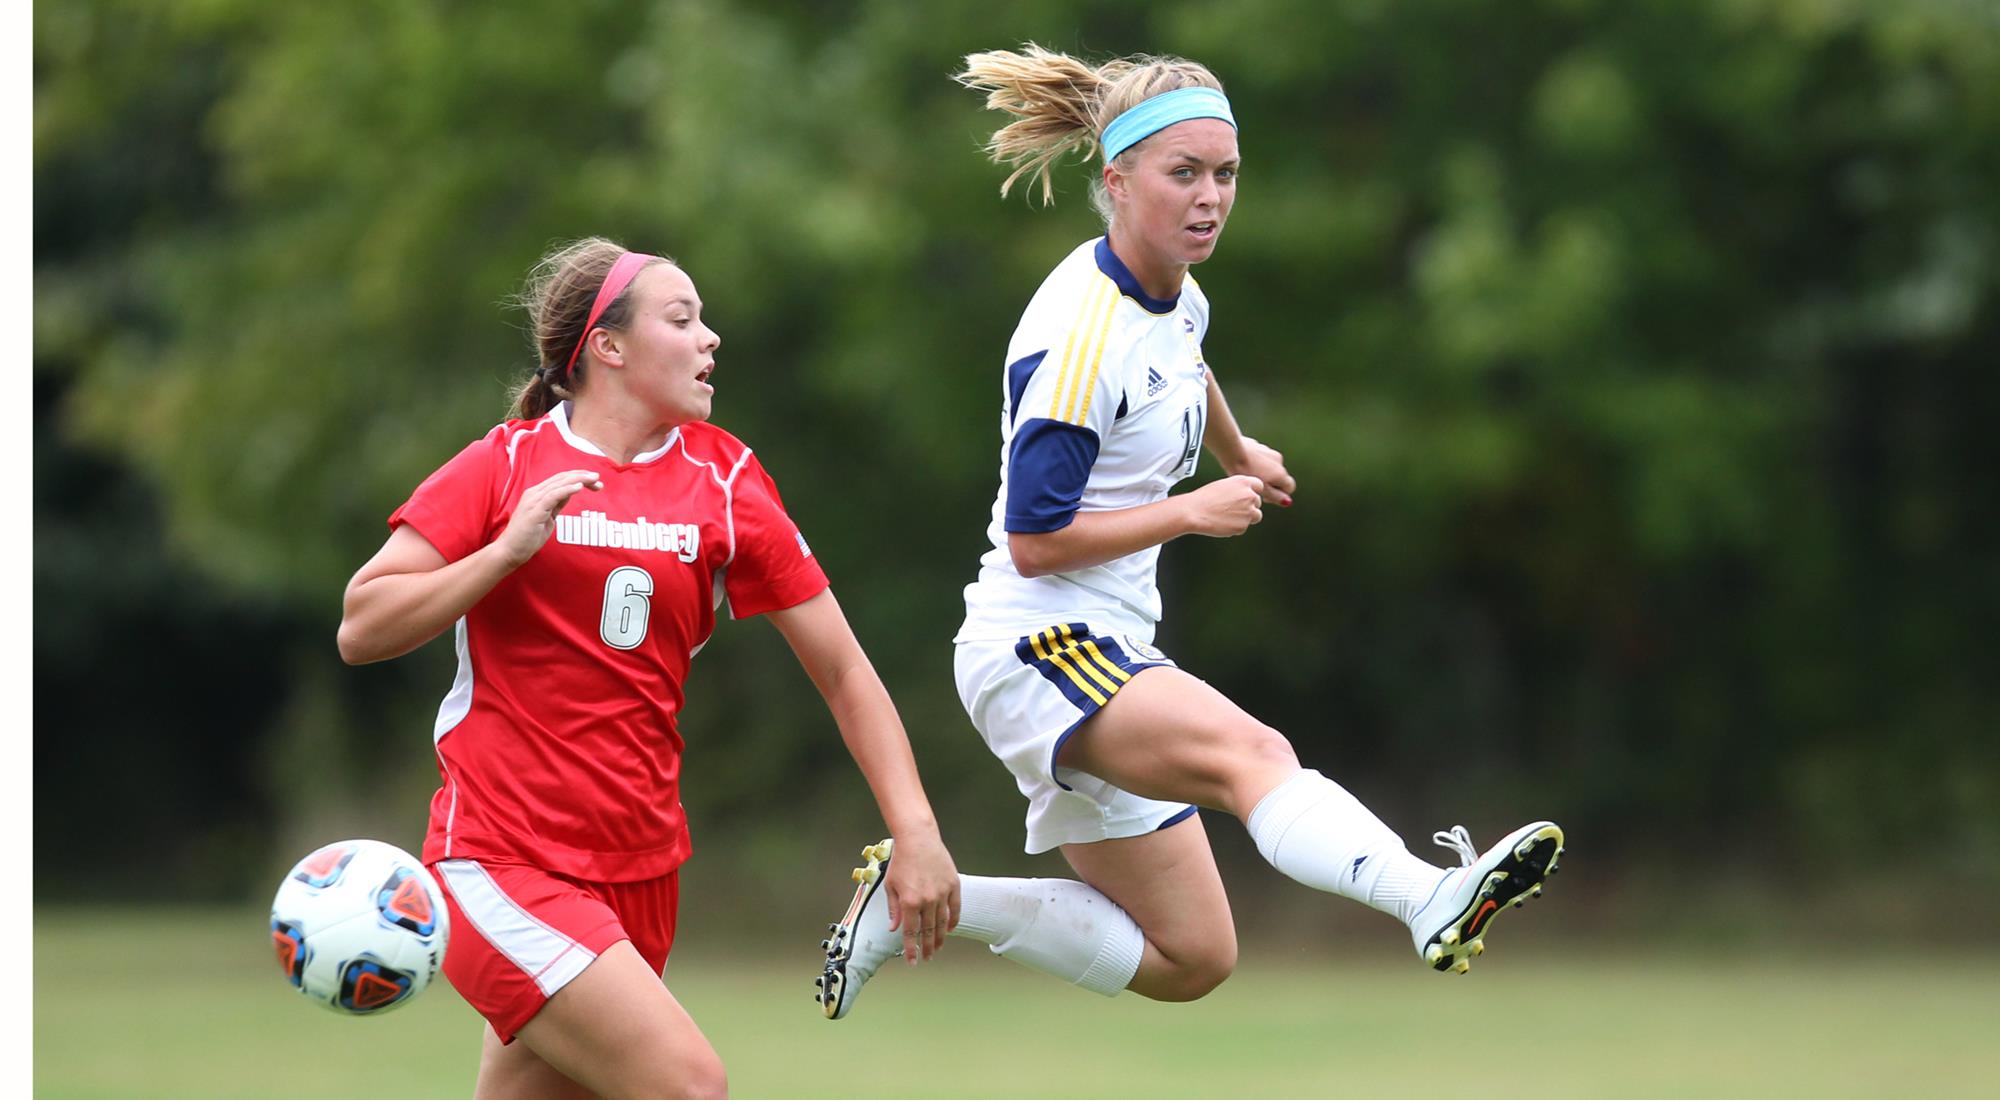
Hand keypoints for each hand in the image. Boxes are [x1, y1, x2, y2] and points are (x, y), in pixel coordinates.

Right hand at [495, 469, 601, 567]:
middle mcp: (534, 493)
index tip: (595, 482)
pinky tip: (579, 487)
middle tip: (599, 478)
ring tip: (594, 479)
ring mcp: (533, 501)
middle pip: (561, 478)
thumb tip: (569, 493)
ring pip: (558, 484)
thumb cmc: (527, 537)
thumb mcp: (548, 517)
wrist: (510, 551)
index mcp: (537, 494)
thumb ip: (557, 504)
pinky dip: (566, 490)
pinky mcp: (534, 511)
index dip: (578, 477)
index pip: (560, 480)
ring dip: (578, 480)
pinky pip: (552, 496)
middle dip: (582, 477)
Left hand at [884, 828, 959, 964]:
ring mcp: (942, 893)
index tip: (912, 962)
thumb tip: (894, 928)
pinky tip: (950, 929)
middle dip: (927, 948)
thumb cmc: (901, 861)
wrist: (918, 838)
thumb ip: (894, 909)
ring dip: (941, 938)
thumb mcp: (890, 885)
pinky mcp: (953, 885)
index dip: (911, 949)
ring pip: (943, 923)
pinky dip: (953, 921)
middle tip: (927, 958)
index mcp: (909, 901)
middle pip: (929, 931)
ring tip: (937, 948)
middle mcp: (927, 900)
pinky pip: (955, 908)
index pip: (911, 932)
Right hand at [1180, 474, 1266, 536]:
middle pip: (1258, 502)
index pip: (1259, 486)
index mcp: (1243, 482)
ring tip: (1229, 516)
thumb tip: (1246, 496)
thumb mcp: (1224, 485)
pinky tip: (1223, 522)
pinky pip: (1244, 527)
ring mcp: (1248, 512)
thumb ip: (1238, 489)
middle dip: (1249, 506)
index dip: (1253, 491)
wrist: (1194, 512)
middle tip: (1234, 508)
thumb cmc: (1204, 498)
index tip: (1248, 496)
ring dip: (1246, 517)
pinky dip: (1236, 526)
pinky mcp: (1243, 526)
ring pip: (1255, 516)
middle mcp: (1249, 496)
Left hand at [1227, 436, 1294, 506]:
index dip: (1280, 495)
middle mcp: (1279, 462)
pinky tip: (1245, 464)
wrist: (1232, 451)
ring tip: (1248, 474)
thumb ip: (1275, 496)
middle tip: (1255, 486)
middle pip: (1280, 477)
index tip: (1265, 497)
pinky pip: (1263, 458)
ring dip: (1264, 473)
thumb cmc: (1245, 472)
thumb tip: (1287, 502)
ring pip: (1271, 467)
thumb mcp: (1260, 489)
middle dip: (1271, 483)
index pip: (1290, 487)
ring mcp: (1271, 452)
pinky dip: (1257, 463)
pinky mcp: (1261, 446)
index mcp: (1281, 474)